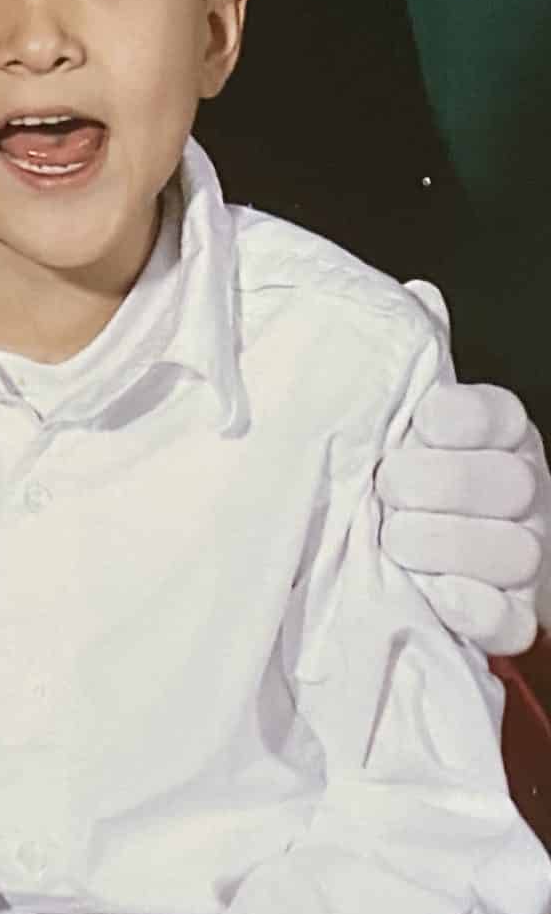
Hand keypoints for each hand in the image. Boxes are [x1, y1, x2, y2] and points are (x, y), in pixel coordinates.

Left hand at [378, 286, 542, 655]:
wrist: (435, 563)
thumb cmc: (417, 481)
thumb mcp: (414, 427)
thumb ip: (417, 371)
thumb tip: (419, 295)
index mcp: (501, 437)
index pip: (500, 416)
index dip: (464, 418)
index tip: (421, 422)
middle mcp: (525, 492)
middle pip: (510, 483)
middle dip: (444, 484)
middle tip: (387, 488)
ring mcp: (526, 555)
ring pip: (513, 549)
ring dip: (449, 544)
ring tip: (394, 540)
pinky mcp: (515, 613)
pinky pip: (511, 618)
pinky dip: (476, 607)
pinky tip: (439, 595)